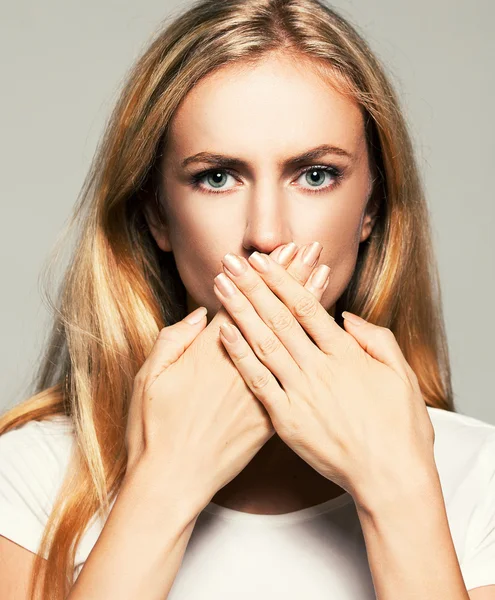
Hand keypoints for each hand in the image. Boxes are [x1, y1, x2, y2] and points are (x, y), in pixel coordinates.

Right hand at [125, 242, 327, 510]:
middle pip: (273, 314)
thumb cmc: (154, 429)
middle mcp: (240, 368)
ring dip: (306, 304)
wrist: (173, 481)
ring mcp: (257, 391)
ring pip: (289, 339)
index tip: (283, 251)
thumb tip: (199, 316)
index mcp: (209, 355)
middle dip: (293, 278)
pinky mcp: (268, 416)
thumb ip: (174, 341)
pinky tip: (322, 333)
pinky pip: (294, 376)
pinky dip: (308, 350)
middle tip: (312, 249)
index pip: (244, 302)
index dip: (265, 275)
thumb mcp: (150, 379)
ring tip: (323, 276)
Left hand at [214, 245, 435, 507]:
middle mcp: (318, 369)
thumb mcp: (401, 376)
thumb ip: (375, 339)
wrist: (391, 479)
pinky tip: (224, 333)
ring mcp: (300, 393)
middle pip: (278, 318)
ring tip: (221, 286)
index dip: (282, 279)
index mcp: (345, 355)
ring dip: (240, 312)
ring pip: (263, 343)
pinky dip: (239, 355)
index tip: (263, 260)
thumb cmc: (401, 429)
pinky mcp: (286, 419)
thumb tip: (346, 317)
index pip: (306, 307)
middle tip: (231, 261)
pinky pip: (257, 381)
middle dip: (252, 286)